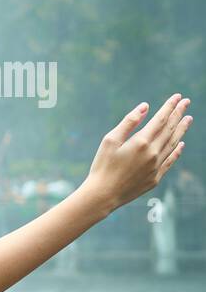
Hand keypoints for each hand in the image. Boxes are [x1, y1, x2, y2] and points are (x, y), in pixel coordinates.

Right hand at [84, 94, 191, 212]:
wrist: (103, 195)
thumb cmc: (102, 166)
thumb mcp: (110, 140)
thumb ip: (128, 122)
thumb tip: (145, 107)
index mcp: (142, 142)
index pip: (161, 119)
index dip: (170, 107)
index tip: (178, 96)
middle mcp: (153, 153)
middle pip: (170, 129)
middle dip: (179, 114)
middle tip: (186, 102)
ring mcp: (156, 166)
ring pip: (173, 143)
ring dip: (181, 130)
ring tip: (188, 119)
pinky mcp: (155, 178)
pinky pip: (170, 160)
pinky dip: (177, 150)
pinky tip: (181, 144)